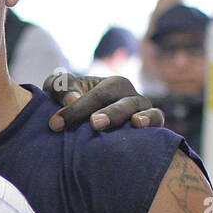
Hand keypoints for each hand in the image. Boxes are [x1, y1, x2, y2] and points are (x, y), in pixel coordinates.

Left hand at [44, 71, 164, 131]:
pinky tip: (140, 125)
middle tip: (94, 123)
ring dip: (125, 116)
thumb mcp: (60, 92)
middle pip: (119, 101)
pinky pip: (157, 119)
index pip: (94, 95)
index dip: (75, 109)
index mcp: (110, 84)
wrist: (88, 127)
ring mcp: (142, 109)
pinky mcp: (153, 124)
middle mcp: (128, 94)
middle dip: (107, 113)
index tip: (55, 124)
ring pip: (137, 109)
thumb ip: (61, 88)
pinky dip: (151, 120)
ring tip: (123, 123)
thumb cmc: (73, 104)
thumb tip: (71, 99)